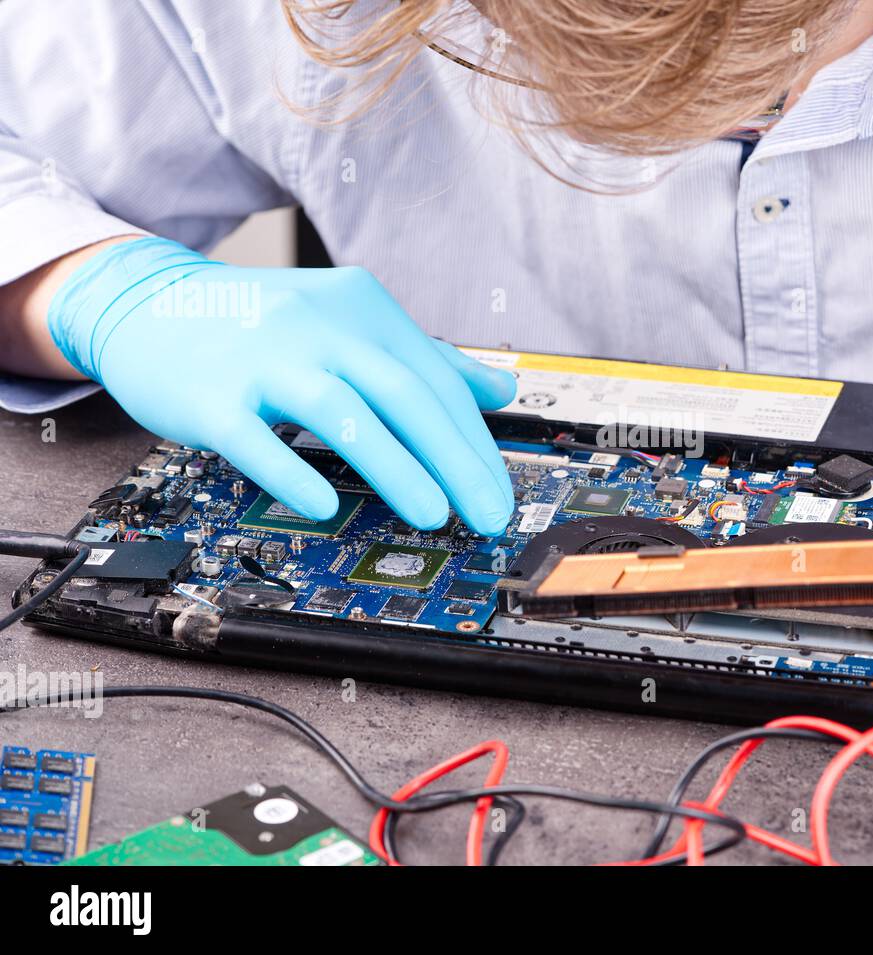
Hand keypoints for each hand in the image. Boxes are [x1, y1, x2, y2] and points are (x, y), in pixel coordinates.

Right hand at [47, 237, 515, 534]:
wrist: (149, 302)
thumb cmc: (264, 324)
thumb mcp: (350, 322)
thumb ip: (426, 358)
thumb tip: (500, 389)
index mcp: (364, 310)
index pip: (436, 382)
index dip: (475, 444)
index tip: (500, 496)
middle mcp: (320, 326)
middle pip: (402, 394)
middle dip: (454, 460)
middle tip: (487, 514)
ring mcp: (263, 358)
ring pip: (340, 411)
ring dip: (393, 466)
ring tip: (432, 514)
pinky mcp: (211, 395)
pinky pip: (255, 438)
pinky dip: (292, 471)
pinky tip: (325, 506)